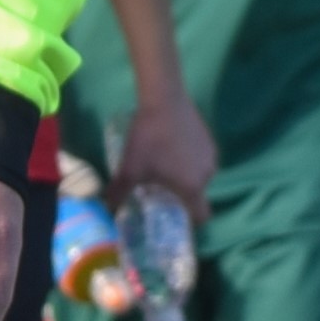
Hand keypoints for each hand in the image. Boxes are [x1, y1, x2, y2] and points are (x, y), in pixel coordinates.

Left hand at [120, 88, 219, 215]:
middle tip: (160, 189)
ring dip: (186, 176)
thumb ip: (118, 193)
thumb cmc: (149, 139)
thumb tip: (108, 210)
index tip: (173, 216)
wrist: (164, 99)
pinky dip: (189, 159)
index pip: (201, 216)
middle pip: (197, 194)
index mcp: (192, 187)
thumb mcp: (130, 168)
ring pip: (199, 176)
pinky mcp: (210, 139)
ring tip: (164, 166)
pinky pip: (201, 159)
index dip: (190, 221)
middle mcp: (208, 174)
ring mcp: (211, 155)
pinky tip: (171, 147)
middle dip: (181, 195)